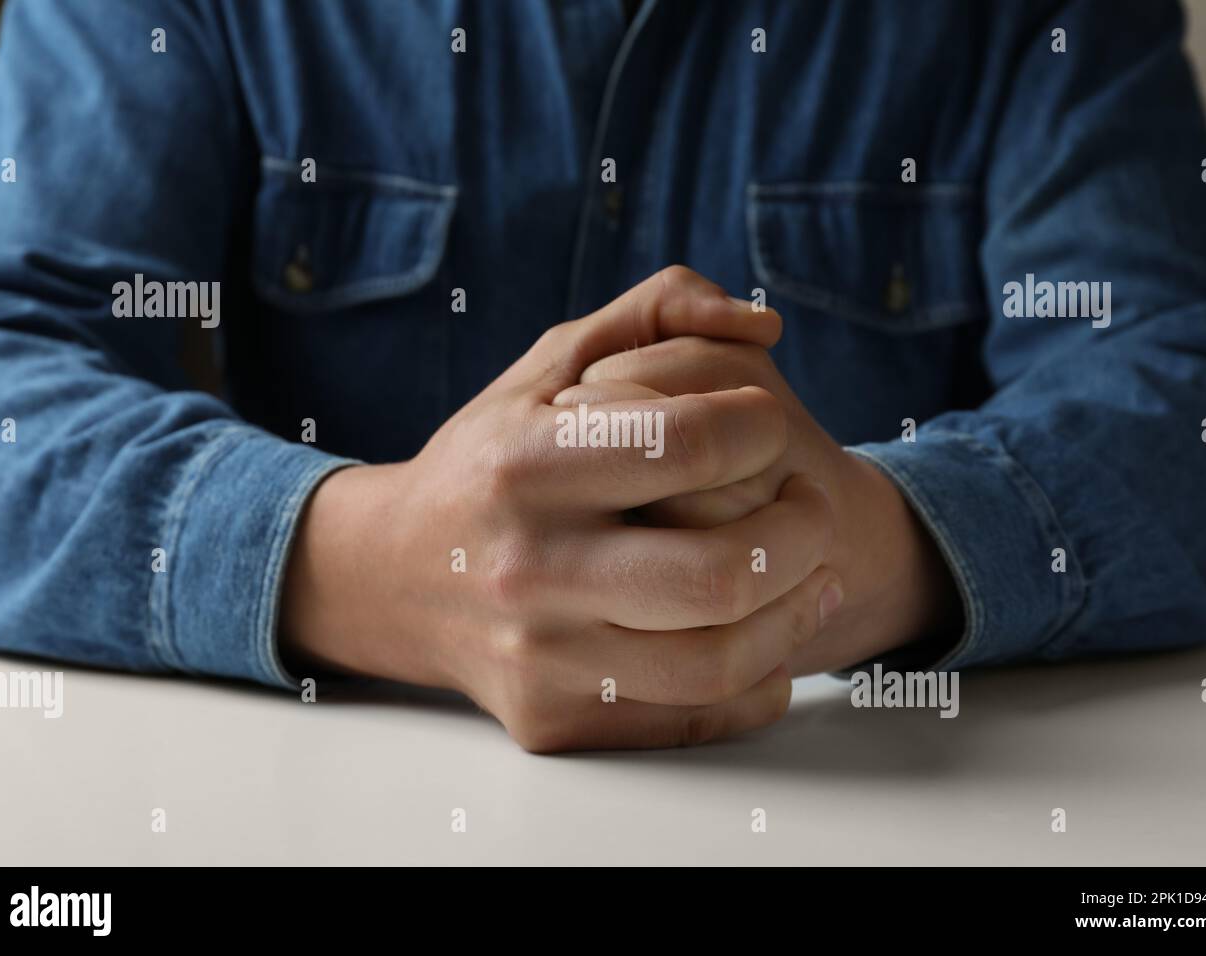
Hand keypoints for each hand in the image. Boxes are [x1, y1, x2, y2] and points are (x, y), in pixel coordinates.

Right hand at [281, 267, 838, 750]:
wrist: (392, 577)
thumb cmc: (491, 459)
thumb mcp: (549, 364)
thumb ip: (655, 309)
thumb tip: (764, 324)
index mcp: (527, 465)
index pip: (689, 445)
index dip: (759, 430)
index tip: (766, 428)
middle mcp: (529, 567)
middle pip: (719, 573)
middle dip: (803, 533)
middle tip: (811, 508)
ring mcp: (539, 656)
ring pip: (717, 663)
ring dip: (796, 615)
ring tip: (812, 574)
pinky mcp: (552, 718)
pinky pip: (694, 716)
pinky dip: (760, 680)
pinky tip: (768, 636)